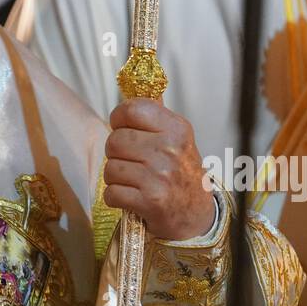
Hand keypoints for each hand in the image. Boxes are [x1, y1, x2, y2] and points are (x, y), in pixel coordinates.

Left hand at [103, 98, 215, 242]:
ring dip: (115, 178)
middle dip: (115, 154)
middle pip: (114, 141)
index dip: (119, 118)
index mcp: (177, 129)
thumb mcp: (177, 140)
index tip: (121, 127)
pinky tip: (131, 198)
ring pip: (110, 168)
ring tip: (133, 182)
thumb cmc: (180, 174)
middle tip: (130, 162)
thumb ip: (154, 118)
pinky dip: (115, 197)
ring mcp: (161, 176)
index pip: (132, 109)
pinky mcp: (151, 201)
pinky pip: (111, 193)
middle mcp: (170, 150)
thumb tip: (131, 89)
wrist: (196, 216)